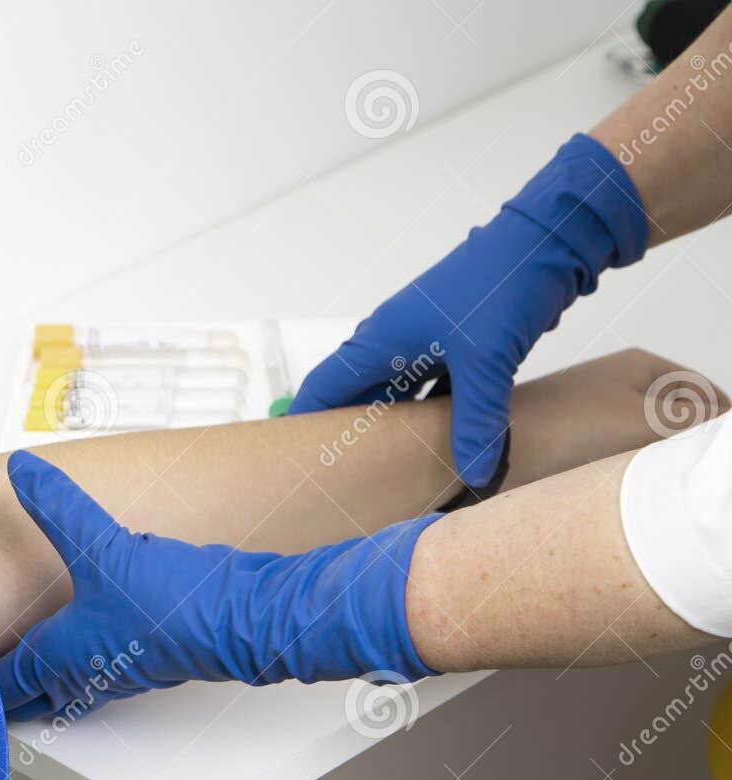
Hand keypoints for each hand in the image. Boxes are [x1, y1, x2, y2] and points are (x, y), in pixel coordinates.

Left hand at [0, 451, 439, 732]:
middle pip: (32, 698)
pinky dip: (79, 668)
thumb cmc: (175, 603)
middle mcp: (89, 670)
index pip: (1, 684)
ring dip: (40, 688)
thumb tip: (24, 473)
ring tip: (21, 681)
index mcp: (63, 654)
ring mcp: (123, 669)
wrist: (246, 621)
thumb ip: (58, 506)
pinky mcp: (153, 657)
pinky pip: (101, 672)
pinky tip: (87, 644)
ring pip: (68, 688)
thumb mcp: (103, 543)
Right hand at [290, 134, 647, 486]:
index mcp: (381, 340)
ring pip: (398, 396)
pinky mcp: (459, 345)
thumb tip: (475, 476)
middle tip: (343, 477)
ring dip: (394, 428)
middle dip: (349, 435)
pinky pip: (433, 390)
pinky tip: (443, 442)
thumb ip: (477, 422)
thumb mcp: (486, 361)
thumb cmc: (501, 285)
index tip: (292, 456)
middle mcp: (395, 342)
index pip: (324, 387)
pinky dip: (435, 416)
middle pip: (358, 397)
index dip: (304, 421)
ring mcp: (427, 342)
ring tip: (388, 470)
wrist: (549, 240)